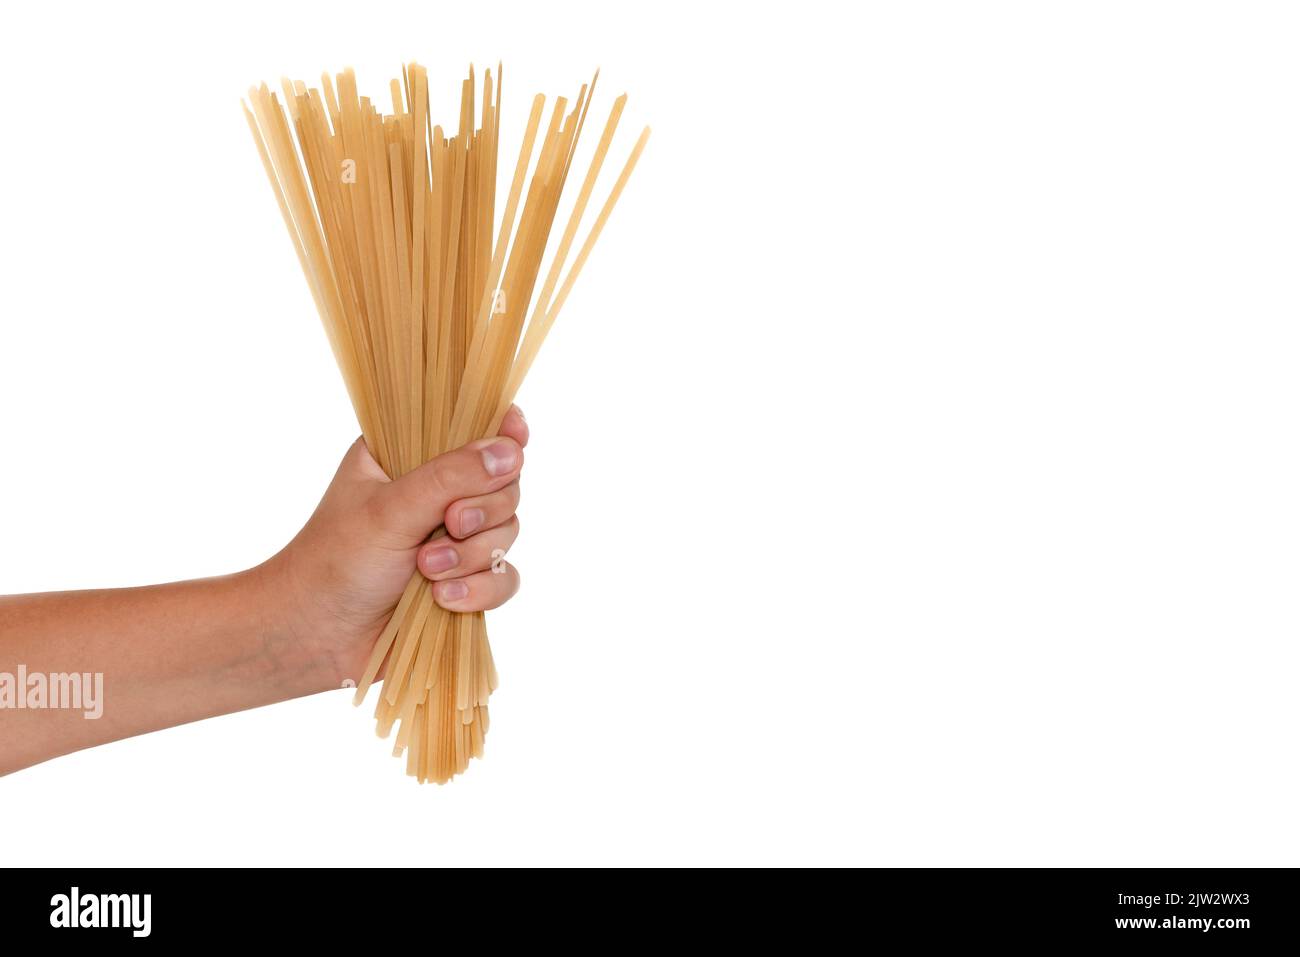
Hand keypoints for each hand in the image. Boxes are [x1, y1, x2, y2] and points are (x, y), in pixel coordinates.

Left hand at [264, 406, 528, 687]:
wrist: (315, 638)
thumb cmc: (335, 562)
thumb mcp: (391, 509)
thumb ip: (451, 478)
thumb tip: (512, 451)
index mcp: (409, 457)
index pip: (470, 429)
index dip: (500, 432)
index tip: (516, 433)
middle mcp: (437, 493)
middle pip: (504, 484)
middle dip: (481, 511)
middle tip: (449, 524)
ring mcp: (453, 540)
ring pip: (507, 533)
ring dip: (473, 556)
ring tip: (427, 571)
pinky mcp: (464, 582)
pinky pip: (503, 578)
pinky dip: (480, 590)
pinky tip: (444, 600)